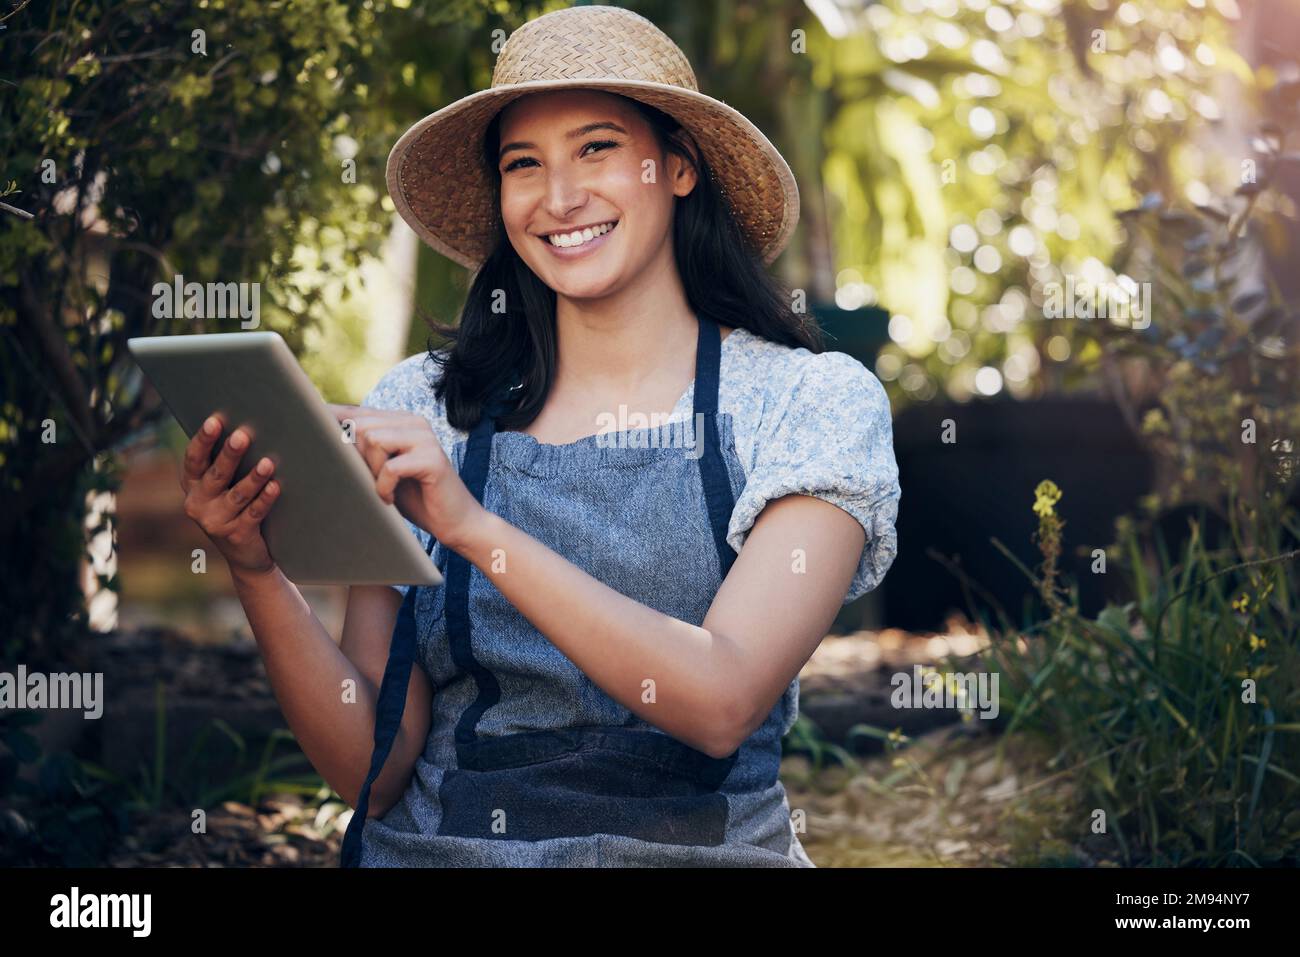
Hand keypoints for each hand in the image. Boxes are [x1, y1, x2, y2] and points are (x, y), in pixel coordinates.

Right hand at [180, 413, 280, 577]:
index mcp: (192, 486)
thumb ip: (226, 464)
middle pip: (216, 474)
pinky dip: (265, 499)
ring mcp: (216, 522)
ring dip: (253, 478)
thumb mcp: (224, 488)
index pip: (194, 459)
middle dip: (229, 454)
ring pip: (238, 495)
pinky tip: (275, 487)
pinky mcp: (236, 535)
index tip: (215, 420)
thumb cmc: (237, 509)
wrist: (246, 556)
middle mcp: (198, 504)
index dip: (203, 440)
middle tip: (242, 436)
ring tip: (268, 462)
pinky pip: (254, 513)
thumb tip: (247, 428)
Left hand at [329, 404, 486, 550]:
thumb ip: (360, 453)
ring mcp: (425, 438)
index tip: (303, 430)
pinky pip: (390, 467)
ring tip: (383, 490)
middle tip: (366, 481)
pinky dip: (384, 487)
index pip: (355, 412)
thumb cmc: (414, 498)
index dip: (329, 420)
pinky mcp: (433, 459)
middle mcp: (414, 422)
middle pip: (361, 424)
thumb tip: (319, 441)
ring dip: (371, 471)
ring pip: (373, 439)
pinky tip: (391, 498)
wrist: (455, 522)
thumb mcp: (381, 471)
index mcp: (400, 421)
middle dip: (354, 455)